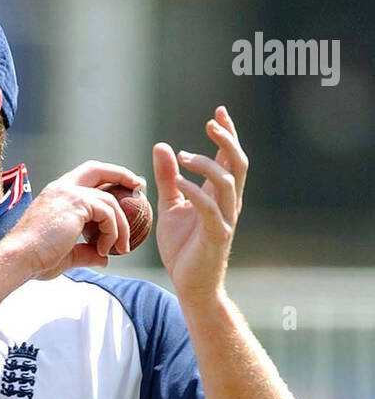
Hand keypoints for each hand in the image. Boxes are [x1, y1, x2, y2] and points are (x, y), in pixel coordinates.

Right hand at [8, 160, 146, 279]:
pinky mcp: (76, 203)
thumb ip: (86, 252)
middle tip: (139, 187)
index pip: (85, 177)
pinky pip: (108, 213)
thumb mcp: (66, 255)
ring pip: (109, 200)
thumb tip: (104, 258)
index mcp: (56, 195)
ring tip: (121, 248)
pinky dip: (112, 232)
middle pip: (98, 169)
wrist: (19, 259)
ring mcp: (69, 193)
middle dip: (122, 175)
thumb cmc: (35, 259)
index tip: (125, 188)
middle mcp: (62, 188)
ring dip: (120, 225)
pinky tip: (105, 249)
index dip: (106, 179)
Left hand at [152, 105, 247, 306]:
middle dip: (228, 140)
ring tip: (184, 155)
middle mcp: (227, 204)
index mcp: (218, 195)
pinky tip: (179, 181)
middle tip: (211, 122)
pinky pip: (209, 208)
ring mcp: (224, 219)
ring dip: (207, 164)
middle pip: (237, 164)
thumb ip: (168, 179)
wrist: (190, 286)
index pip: (229, 158)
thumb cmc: (184, 249)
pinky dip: (194, 191)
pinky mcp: (216, 236)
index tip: (219, 112)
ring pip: (226, 182)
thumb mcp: (170, 208)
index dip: (228, 134)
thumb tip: (162, 146)